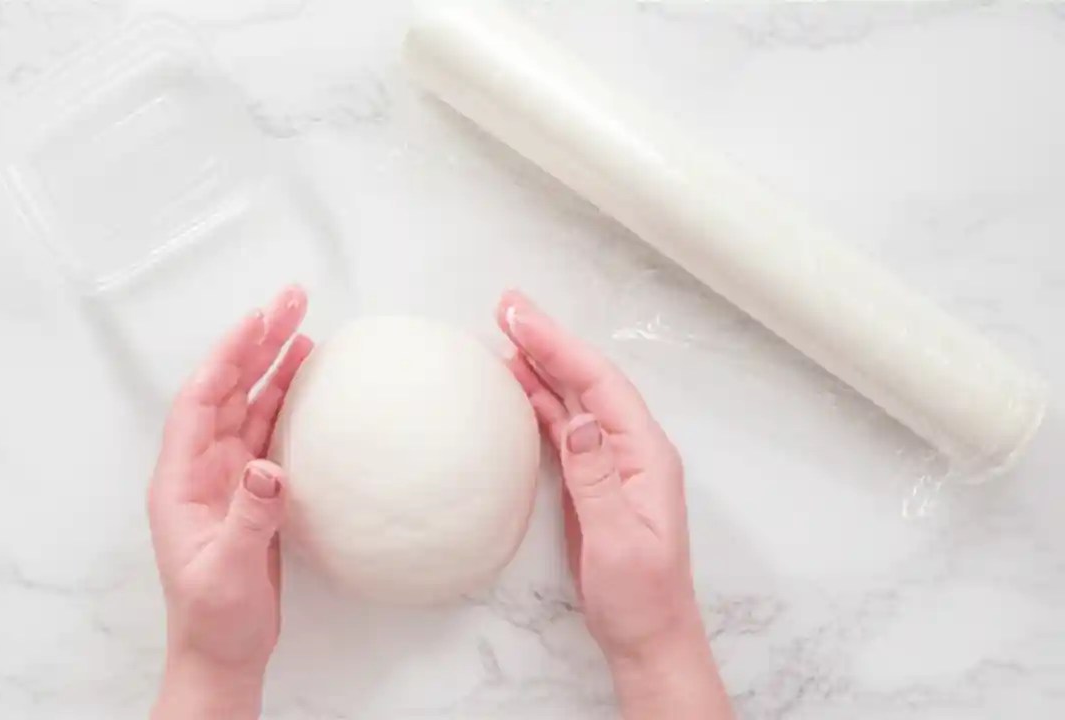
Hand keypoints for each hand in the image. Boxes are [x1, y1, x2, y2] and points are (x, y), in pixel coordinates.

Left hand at [148, 286, 312, 719]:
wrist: (223, 654)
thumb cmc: (213, 619)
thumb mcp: (226, 571)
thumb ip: (248, 518)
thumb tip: (268, 468)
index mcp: (180, 479)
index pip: (201, 399)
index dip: (227, 355)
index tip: (257, 319)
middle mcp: (201, 468)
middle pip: (228, 389)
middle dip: (257, 343)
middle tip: (292, 301)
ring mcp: (228, 478)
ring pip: (251, 405)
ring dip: (275, 366)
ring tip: (306, 328)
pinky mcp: (253, 492)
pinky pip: (270, 434)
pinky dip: (288, 403)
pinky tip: (307, 381)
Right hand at [496, 290, 730, 719]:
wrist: (648, 637)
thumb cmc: (640, 597)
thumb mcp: (618, 541)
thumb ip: (597, 479)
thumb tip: (580, 420)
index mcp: (645, 455)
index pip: (598, 384)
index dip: (559, 345)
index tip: (520, 316)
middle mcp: (631, 449)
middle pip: (587, 379)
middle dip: (548, 339)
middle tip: (506, 304)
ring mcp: (612, 462)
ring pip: (574, 398)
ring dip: (541, 364)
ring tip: (505, 332)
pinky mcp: (592, 480)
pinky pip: (564, 427)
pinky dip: (539, 401)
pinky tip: (517, 386)